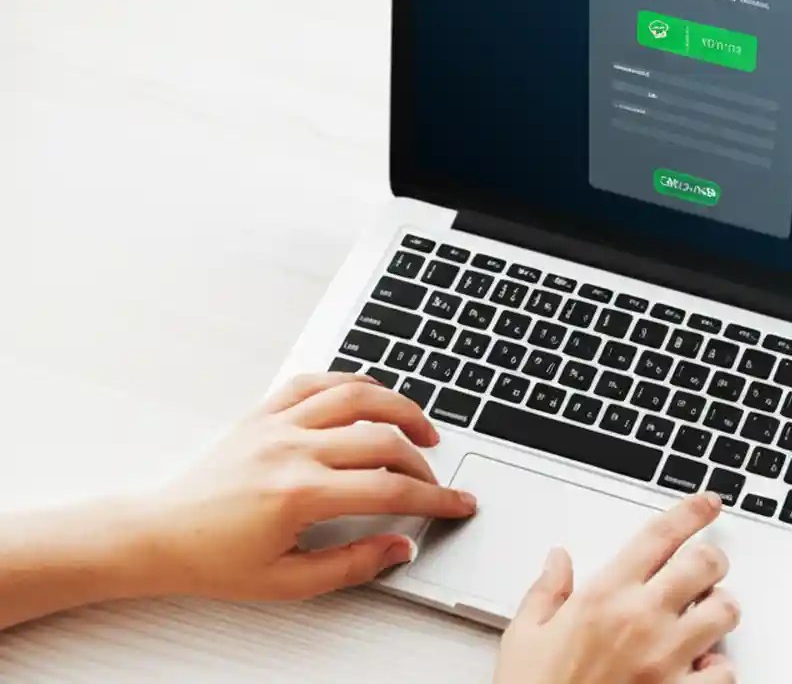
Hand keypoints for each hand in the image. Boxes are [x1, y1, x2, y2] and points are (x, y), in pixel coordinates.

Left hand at [142, 372, 476, 600]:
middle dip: (422, 460)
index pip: (389, 488)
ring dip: (399, 407)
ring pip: (356, 395)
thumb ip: (352, 565)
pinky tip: (370, 398)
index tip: (458, 503)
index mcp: (299, 493)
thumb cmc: (214, 560)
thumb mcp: (288, 582)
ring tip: (419, 428)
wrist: (159, 535)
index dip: (435, 497)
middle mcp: (291, 449)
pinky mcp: (262, 413)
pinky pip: (316, 381)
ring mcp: (277, 424)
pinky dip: (351, 383)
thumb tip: (400, 547)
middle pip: (383, 438)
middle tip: (436, 479)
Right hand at [495, 493, 738, 683]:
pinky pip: (725, 671)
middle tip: (705, 566)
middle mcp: (641, 619)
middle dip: (711, 558)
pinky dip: (720, 666)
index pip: (660, 535)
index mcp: (603, 596)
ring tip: (705, 615)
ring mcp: (666, 658)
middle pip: (704, 563)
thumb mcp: (524, 636)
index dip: (691, 512)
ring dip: (720, 608)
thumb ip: (546, 591)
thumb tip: (558, 559)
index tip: (708, 503)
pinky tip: (701, 666)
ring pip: (725, 611)